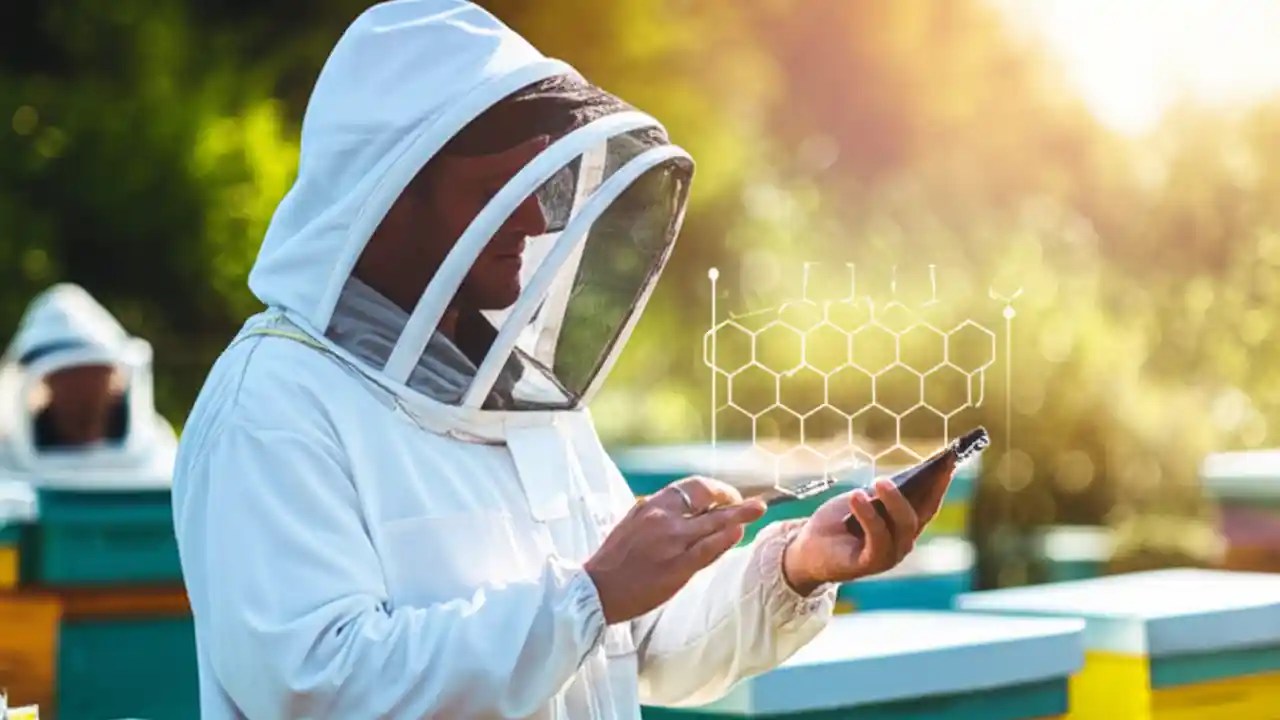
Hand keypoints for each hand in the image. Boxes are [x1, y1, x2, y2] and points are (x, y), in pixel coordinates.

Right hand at [585, 477, 766, 623]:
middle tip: (745, 504)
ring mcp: (671, 542)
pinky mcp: (677, 568)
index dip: (714, 488)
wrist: (598, 589)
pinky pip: (707, 549)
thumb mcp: (631, 524)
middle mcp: (662, 519)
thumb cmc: (613, 560)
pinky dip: (725, 538)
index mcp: (650, 506)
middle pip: (705, 496)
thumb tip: (679, 507)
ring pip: (712, 521)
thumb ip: (655, 514)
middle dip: (729, 497)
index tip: (725, 496)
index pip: (689, 486)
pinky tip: (738, 531)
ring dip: (739, 514)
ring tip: (758, 508)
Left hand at [782, 472, 951, 594]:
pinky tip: (857, 497)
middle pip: (921, 515)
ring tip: (880, 481)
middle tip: (929, 466)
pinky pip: (877, 539)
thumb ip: (884, 493)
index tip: (950, 458)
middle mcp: (902, 542)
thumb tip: (905, 478)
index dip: (941, 483)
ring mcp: (889, 555)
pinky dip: (868, 516)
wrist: (808, 548)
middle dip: (928, 489)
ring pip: (903, 527)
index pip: (929, 503)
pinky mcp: (869, 564)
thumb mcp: (863, 499)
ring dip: (894, 502)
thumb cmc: (838, 520)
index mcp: (904, 526)